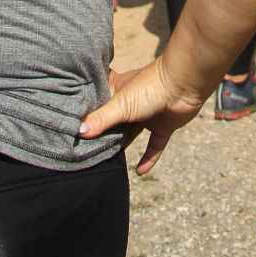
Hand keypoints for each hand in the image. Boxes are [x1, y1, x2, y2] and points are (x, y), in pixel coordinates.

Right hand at [78, 57, 204, 175]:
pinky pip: (154, 146)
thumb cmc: (151, 87)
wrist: (185, 84)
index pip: (97, 101)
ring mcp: (147, 115)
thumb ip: (101, 119)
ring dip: (122, 146)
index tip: (70, 125)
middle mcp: (131, 103)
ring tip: (105, 163)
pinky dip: (148, 159)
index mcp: (118, 91)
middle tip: (84, 152)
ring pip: (131, 134)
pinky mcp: (162, 127)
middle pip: (112, 122)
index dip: (86, 112)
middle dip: (102, 134)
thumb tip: (79, 133)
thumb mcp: (122, 104)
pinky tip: (139, 172)